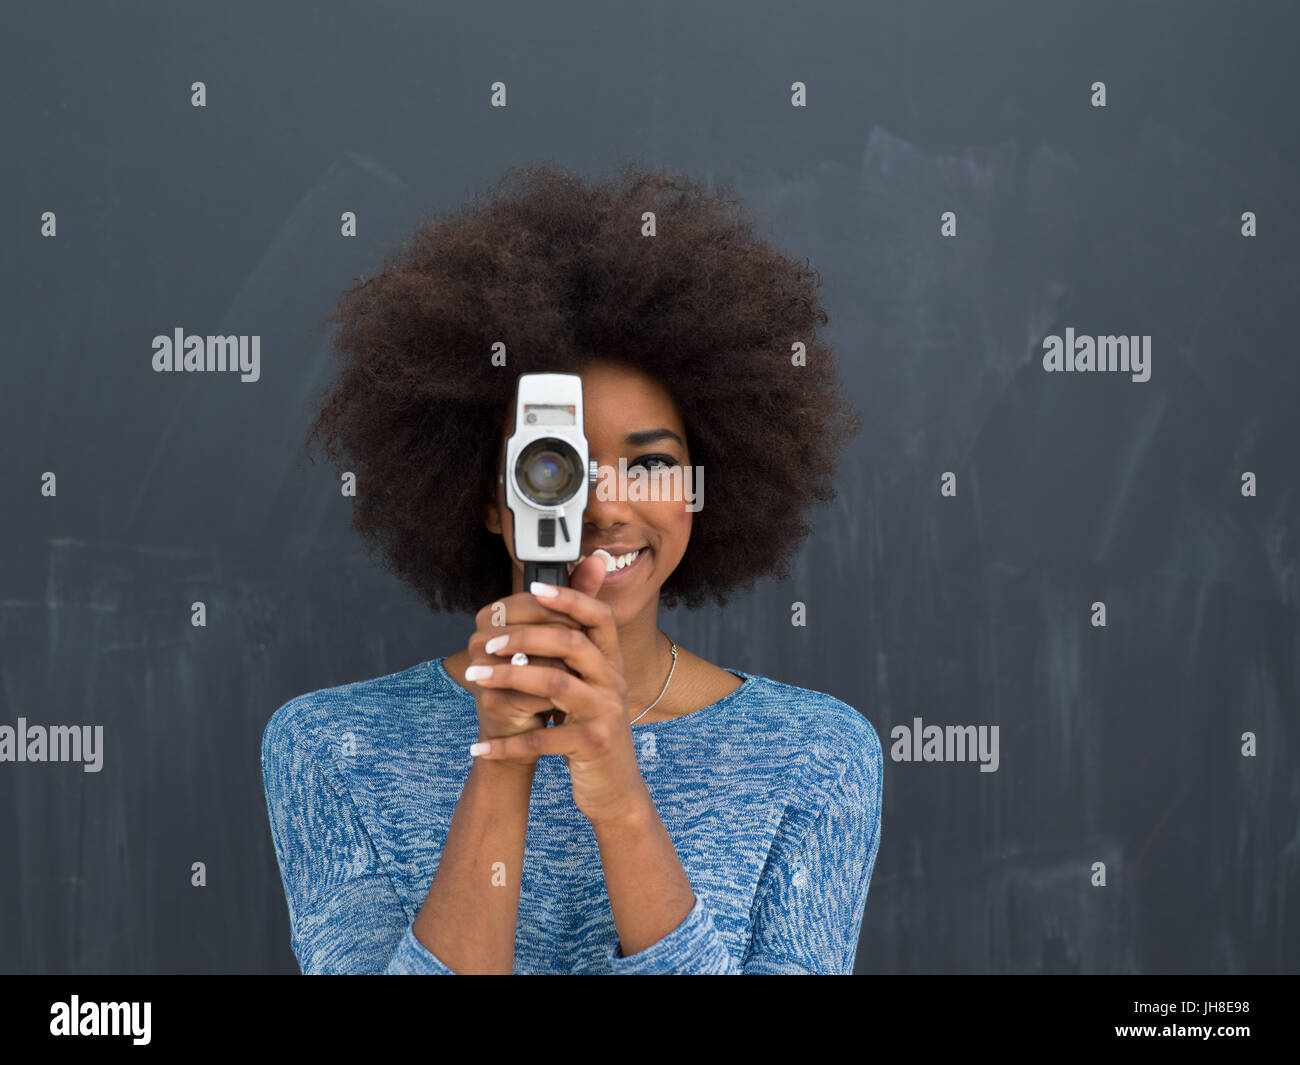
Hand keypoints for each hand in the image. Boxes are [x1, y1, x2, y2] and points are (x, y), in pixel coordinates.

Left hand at [468, 554, 650, 824]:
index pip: (600, 617)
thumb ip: (573, 651)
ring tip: (474, 677)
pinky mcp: (593, 745)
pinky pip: (544, 739)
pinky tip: (481, 748)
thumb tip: (547, 605)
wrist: (615, 787)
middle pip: (572, 643)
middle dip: (524, 637)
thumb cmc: (590, 730)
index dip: (571, 597)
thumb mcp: (589, 687)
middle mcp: (615, 683)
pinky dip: (508, 744)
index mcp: (612, 664)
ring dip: (508, 677)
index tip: (534, 588)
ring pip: (555, 684)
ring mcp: (607, 714)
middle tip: (487, 643)